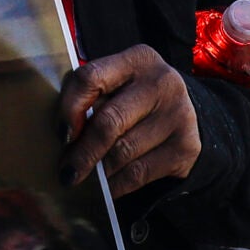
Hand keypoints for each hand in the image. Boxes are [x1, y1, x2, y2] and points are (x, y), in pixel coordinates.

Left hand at [60, 45, 201, 197]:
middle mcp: (161, 82)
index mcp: (138, 59)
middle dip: (82, 152)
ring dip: (99, 171)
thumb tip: (62, 136)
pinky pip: (139, 173)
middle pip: (109, 121)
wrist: (189, 117)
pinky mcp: (185, 146)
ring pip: (123, 152)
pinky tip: (106, 189)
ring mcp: (177, 114)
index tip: (60, 133)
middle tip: (67, 172)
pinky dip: (116, 185)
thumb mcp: (119, 85)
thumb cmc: (137, 100)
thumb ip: (91, 97)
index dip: (70, 108)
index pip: (91, 77)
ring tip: (84, 180)